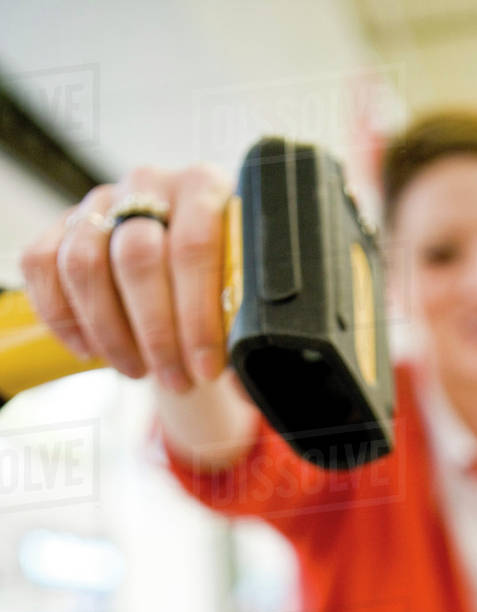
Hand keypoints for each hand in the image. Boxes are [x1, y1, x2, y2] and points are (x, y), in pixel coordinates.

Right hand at [20, 164, 231, 393]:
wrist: (183, 271)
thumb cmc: (221, 287)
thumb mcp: (245, 299)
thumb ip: (248, 330)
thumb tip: (249, 379)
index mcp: (205, 186)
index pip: (194, 247)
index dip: (198, 317)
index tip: (206, 368)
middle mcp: (150, 182)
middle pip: (137, 257)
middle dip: (156, 334)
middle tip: (176, 380)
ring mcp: (101, 201)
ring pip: (84, 265)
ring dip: (110, 333)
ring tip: (139, 372)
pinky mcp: (64, 225)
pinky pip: (44, 266)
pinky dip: (64, 318)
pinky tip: (93, 352)